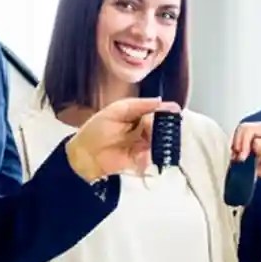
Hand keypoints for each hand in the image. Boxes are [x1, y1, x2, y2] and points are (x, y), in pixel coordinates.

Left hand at [65, 97, 179, 180]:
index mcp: (138, 115)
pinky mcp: (142, 160)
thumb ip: (139, 105)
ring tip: (154, 138)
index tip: (175, 110)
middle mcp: (143, 129)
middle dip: (163, 126)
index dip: (166, 111)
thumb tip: (160, 101)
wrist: (85, 154)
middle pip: (161, 126)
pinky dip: (154, 155)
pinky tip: (148, 151)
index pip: (156, 111)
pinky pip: (153, 157)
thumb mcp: (116, 110)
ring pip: (159, 141)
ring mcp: (143, 145)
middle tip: (160, 126)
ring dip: (160, 140)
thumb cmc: (96, 130)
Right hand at [230, 121, 260, 198]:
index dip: (243, 141)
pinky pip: (237, 153)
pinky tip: (239, 165)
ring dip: (235, 151)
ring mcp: (254, 144)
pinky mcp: (250, 155)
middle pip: (240, 133)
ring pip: (236, 142)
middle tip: (240, 159)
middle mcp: (260, 134)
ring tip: (239, 162)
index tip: (244, 156)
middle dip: (237, 145)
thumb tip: (254, 143)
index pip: (248, 129)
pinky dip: (235, 158)